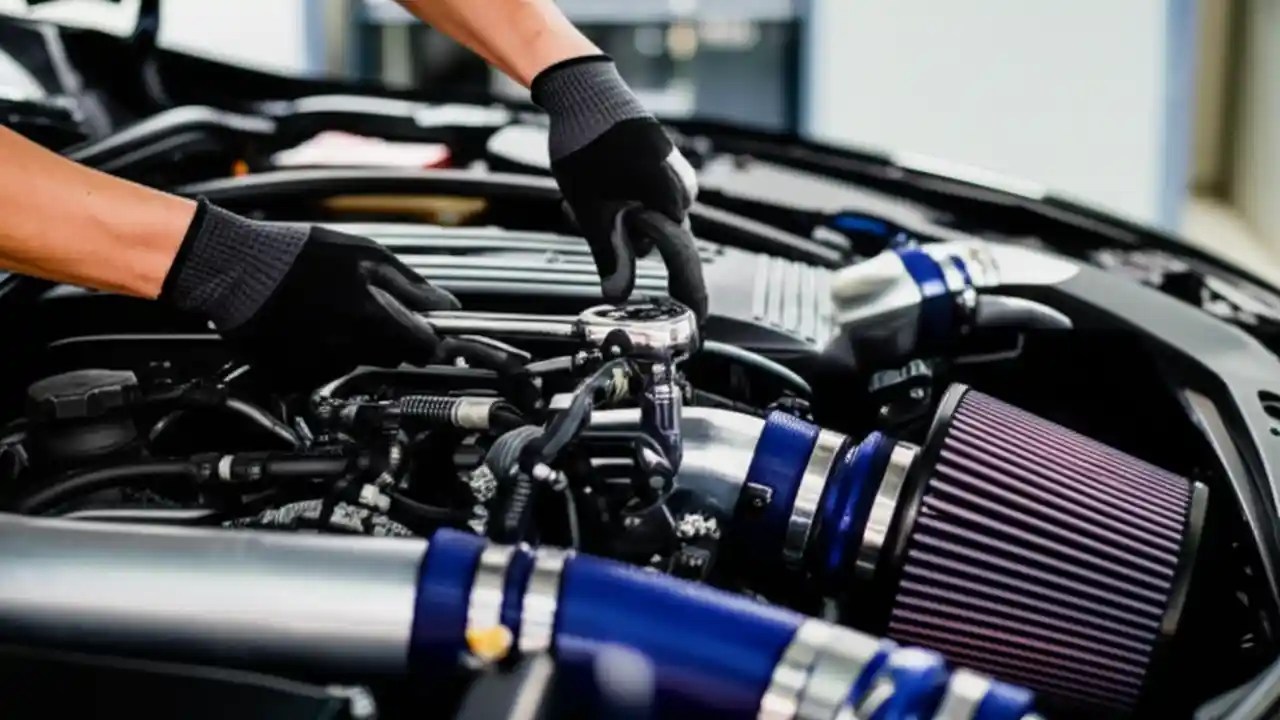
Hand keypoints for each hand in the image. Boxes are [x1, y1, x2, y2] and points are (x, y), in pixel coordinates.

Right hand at [161, 199, 458, 382]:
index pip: (426, 349)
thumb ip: (411, 284)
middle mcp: (350, 350)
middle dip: (393, 337)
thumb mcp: (364, 255)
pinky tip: (310, 325)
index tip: (430, 332)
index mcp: (373, 319)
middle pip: (394, 357)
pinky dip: (325, 351)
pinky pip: (327, 369)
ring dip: (357, 342)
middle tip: (370, 309)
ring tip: (331, 310)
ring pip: (361, 362)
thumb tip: (446, 304)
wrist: (235, 269)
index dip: (431, 339)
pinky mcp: (296, 375)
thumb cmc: (297, 255)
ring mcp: (322, 366)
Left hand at [532, 55, 706, 320]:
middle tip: (585, 216)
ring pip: (648, 221)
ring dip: (618, 220)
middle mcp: (682, 188)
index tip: (698, 320)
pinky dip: (623, 202)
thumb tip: (617, 294)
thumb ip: (608, 255)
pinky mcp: (665, 167)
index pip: (683, 260)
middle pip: (657, 241)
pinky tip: (600, 185)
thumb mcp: (590, 208)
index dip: (688, 294)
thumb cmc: (587, 141)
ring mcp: (676, 175)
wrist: (584, 90)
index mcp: (670, 199)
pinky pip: (648, 201)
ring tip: (587, 197)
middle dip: (622, 239)